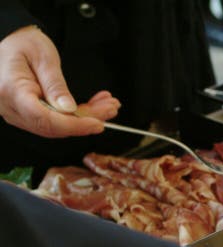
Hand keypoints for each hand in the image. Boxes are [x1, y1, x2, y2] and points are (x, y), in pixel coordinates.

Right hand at [0, 26, 119, 137]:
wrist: (10, 41)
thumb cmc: (23, 43)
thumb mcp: (43, 58)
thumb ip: (55, 85)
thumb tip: (69, 109)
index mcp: (12, 91)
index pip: (45, 119)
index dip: (74, 125)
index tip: (97, 123)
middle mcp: (11, 107)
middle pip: (53, 126)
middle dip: (86, 121)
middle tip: (110, 109)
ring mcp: (18, 113)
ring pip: (56, 126)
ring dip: (84, 118)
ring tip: (107, 105)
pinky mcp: (27, 114)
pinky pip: (54, 121)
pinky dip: (76, 116)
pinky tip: (93, 106)